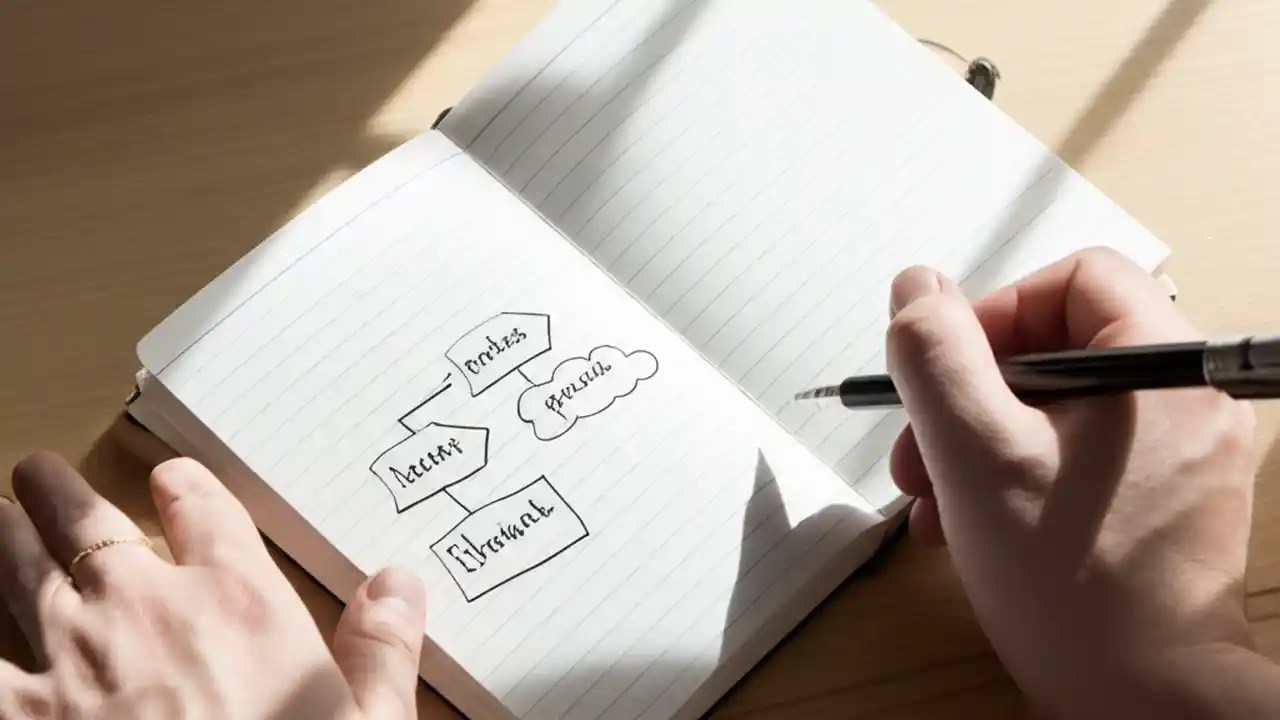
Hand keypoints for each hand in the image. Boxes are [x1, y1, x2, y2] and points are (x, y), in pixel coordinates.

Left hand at [0, 452, 425, 718]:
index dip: (184, 488)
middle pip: (90, 525)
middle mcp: (147, 610)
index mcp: (239, 602)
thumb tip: (399, 583)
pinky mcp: (19, 718)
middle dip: (61, 495)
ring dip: (6, 538)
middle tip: (41, 475)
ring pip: (18, 574)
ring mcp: (70, 661)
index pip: (204, 511)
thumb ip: (382, 650)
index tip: (173, 480)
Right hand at [885, 248, 1275, 716]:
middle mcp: (1183, 401)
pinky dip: (1012, 475)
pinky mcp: (1156, 497)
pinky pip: (1072, 454)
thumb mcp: (974, 453)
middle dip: (966, 397)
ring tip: (931, 500)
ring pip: (1053, 407)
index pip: (1074, 281)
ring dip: (974, 444)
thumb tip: (917, 287)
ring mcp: (1175, 454)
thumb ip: (936, 356)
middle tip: (917, 449)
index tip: (943, 368)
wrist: (1138, 702)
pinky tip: (963, 523)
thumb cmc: (1071, 585)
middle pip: (1054, 348)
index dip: (994, 312)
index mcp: (1161, 370)